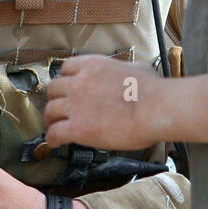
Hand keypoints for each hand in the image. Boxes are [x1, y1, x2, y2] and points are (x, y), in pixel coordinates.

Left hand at [45, 57, 164, 151]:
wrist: (156, 109)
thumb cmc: (153, 90)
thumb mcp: (136, 68)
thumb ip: (124, 69)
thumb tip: (129, 71)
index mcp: (92, 65)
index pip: (66, 68)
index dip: (65, 79)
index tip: (67, 86)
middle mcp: (79, 82)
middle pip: (54, 89)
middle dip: (54, 98)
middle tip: (58, 107)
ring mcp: (76, 105)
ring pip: (51, 111)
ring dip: (51, 119)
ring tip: (53, 126)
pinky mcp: (77, 128)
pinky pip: (56, 133)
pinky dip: (52, 138)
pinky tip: (54, 142)